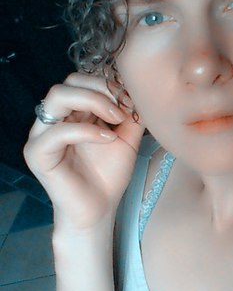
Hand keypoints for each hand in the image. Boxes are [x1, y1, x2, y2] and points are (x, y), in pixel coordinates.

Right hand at [24, 72, 144, 228]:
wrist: (99, 210)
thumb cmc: (108, 175)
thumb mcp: (126, 138)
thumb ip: (130, 113)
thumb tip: (138, 90)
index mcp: (70, 113)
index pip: (80, 80)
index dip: (106, 84)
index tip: (130, 101)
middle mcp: (53, 120)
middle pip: (67, 83)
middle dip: (100, 89)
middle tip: (122, 108)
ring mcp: (42, 136)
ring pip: (57, 97)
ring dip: (93, 102)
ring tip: (116, 119)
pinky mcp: (37, 154)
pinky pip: (58, 131)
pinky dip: (87, 130)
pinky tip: (108, 138)